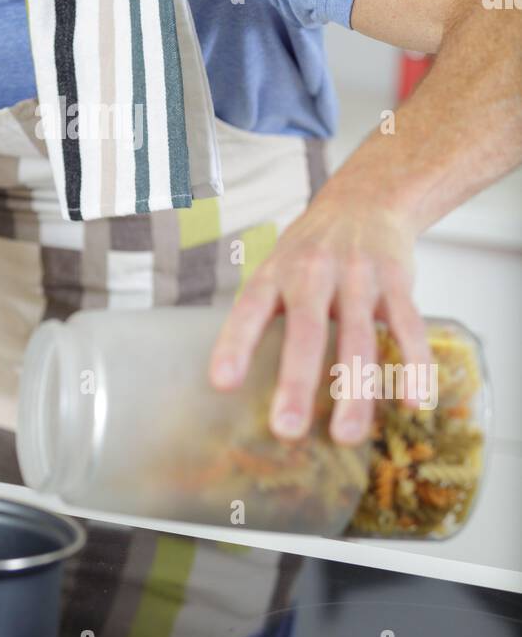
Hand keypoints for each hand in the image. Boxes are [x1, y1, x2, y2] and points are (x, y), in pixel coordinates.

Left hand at [208, 193, 431, 445]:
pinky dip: (412, 365)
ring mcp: (358, 277)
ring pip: (359, 339)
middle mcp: (314, 272)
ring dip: (355, 392)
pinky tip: (413, 402)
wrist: (366, 199)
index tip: (222, 384)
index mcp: (275, 273)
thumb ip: (262, 316)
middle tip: (287, 429)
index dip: (234, 345)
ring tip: (346, 437)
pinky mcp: (397, 282)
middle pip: (306, 331)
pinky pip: (408, 327)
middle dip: (297, 382)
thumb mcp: (275, 268)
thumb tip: (232, 381)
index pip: (249, 310)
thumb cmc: (311, 250)